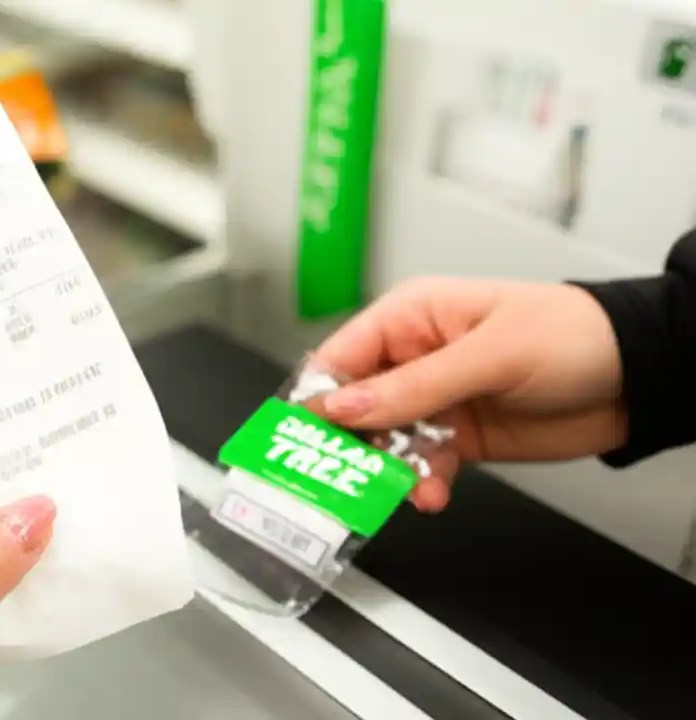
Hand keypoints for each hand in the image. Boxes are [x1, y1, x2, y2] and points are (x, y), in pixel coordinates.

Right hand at [315, 277, 626, 511]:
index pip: (341, 357)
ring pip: (382, 443)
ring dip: (387, 471)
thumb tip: (343, 408)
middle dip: (347, 444)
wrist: (639, 379)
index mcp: (410, 318)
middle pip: (353, 407)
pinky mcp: (456, 437)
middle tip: (340, 477)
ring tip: (407, 490)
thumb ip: (413, 387)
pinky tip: (431, 495)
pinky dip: (420, 484)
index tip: (303, 436)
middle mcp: (413, 358)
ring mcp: (434, 400)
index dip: (318, 397)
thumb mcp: (489, 356)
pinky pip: (419, 466)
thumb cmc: (573, 335)